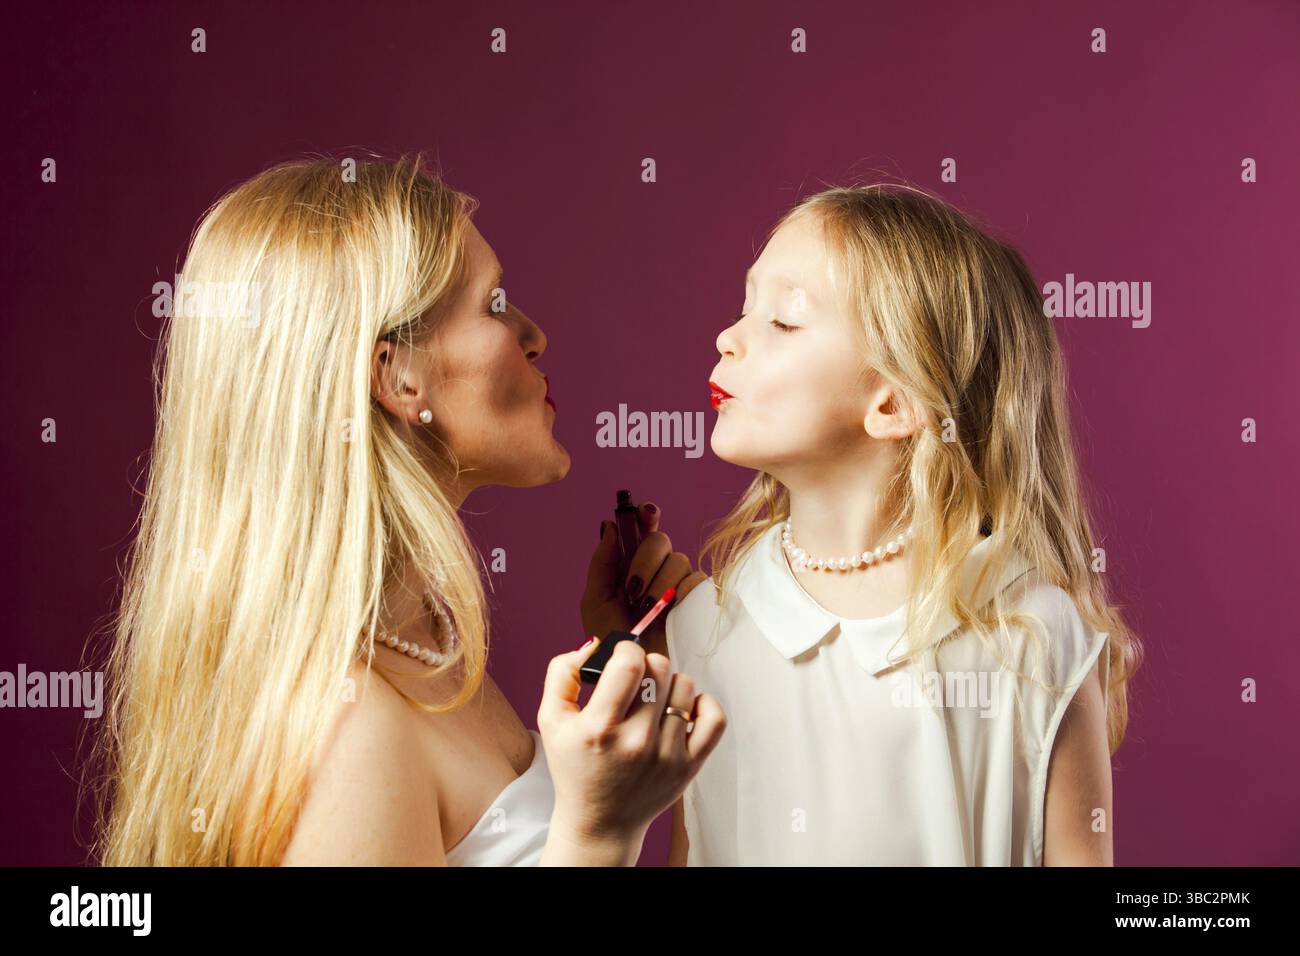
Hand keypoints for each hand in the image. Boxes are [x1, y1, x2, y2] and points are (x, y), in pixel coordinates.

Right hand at [536, 633, 726, 863]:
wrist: (599, 822)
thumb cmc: (575, 768)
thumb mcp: (551, 720)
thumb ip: (563, 674)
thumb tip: (593, 645)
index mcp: (599, 728)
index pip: (630, 665)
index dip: (627, 650)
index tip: (621, 658)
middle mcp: (636, 742)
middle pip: (659, 669)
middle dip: (646, 665)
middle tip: (635, 681)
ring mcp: (667, 755)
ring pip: (684, 686)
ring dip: (669, 683)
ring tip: (653, 698)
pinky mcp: (689, 766)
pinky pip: (714, 718)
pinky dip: (702, 703)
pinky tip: (681, 708)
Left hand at [581, 502, 706, 649]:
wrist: (634, 672)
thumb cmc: (611, 639)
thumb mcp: (596, 599)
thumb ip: (602, 561)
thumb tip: (610, 525)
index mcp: (630, 564)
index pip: (643, 527)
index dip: (646, 515)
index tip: (645, 513)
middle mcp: (656, 569)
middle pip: (660, 540)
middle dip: (644, 561)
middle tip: (633, 588)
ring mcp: (678, 584)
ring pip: (678, 559)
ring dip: (659, 583)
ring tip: (648, 609)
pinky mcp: (697, 600)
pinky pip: (697, 579)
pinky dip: (681, 592)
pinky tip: (669, 610)